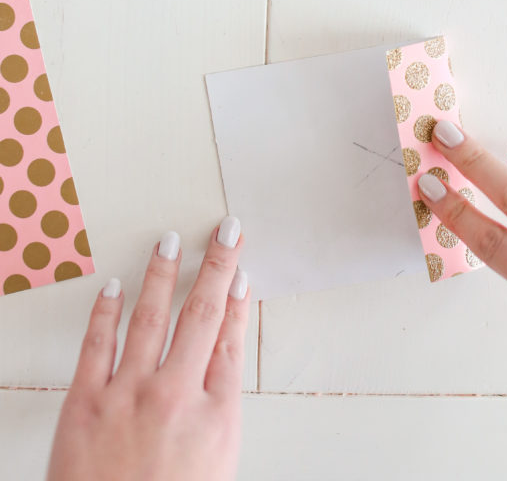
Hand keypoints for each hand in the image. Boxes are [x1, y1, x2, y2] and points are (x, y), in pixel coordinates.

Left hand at [47, 219, 248, 480]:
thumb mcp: (217, 464)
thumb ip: (220, 410)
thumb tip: (223, 363)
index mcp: (215, 415)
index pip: (231, 337)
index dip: (237, 298)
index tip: (240, 270)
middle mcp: (175, 395)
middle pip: (203, 314)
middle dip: (217, 266)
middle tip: (225, 232)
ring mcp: (128, 396)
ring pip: (151, 317)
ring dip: (163, 274)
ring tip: (170, 242)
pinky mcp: (84, 405)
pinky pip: (97, 345)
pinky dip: (107, 312)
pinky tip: (115, 288)